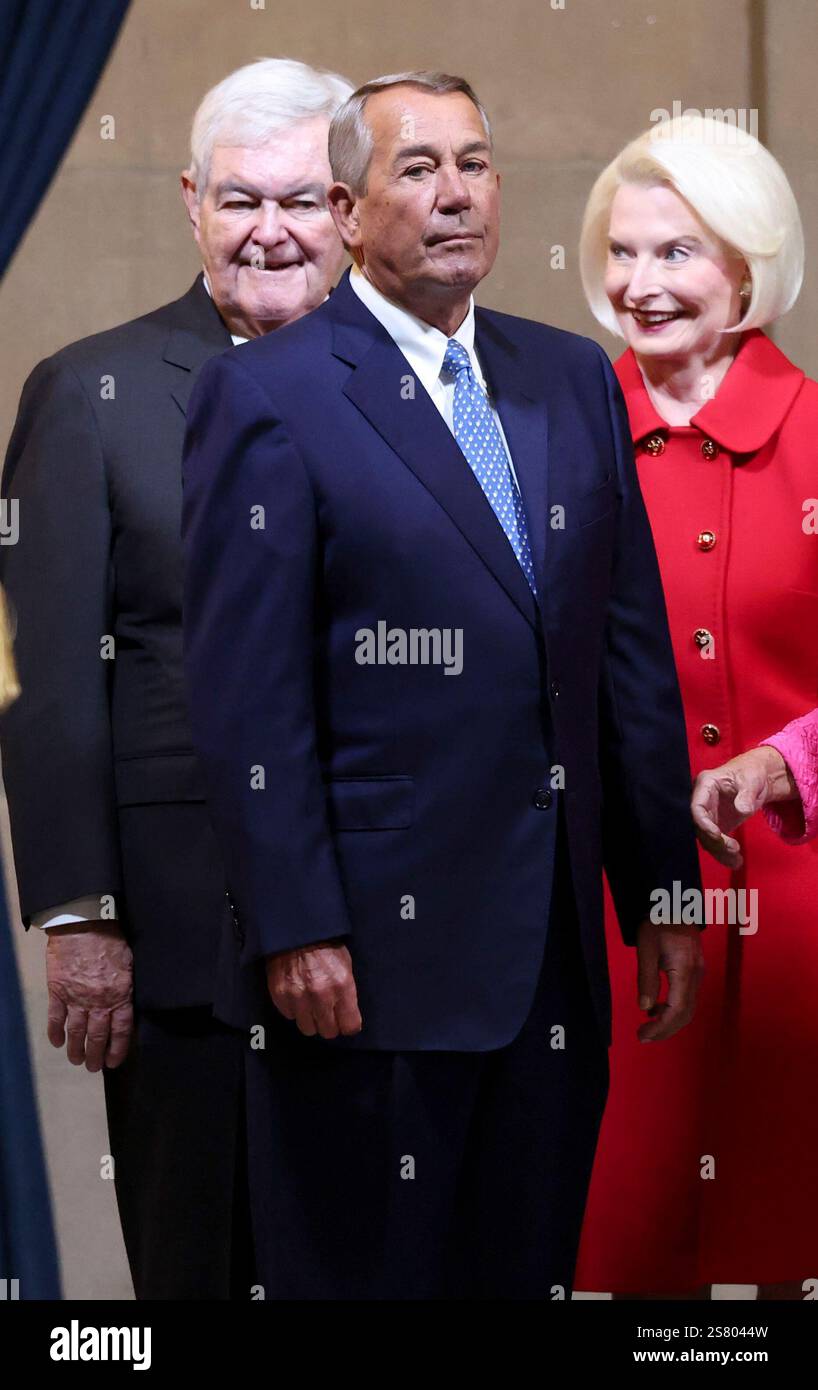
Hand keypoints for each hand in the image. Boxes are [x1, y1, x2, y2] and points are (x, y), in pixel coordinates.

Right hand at [46, 921, 133, 1070]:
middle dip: (96, 1055)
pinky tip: (57, 1043)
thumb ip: (127, 986)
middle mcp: (98, 1001)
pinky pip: (56, 1018)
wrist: (83, 924)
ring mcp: (76, 998)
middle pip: (98, 1035)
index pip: (121, 1030)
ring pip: (76, 1031)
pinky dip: (55, 1033)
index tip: (114, 1062)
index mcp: (120, 995)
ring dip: (76, 1049)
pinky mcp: (57, 991)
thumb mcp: (129, 963)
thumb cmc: (111, 939)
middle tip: (93, 1068)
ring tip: (77, 1061)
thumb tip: (127, 1004)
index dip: (117, 1049)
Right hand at [266, 941, 361, 1038]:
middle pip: (328, 1032)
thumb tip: (347, 1017)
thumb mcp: (346, 966)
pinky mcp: (281, 996)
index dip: (348, 1025)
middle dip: (330, 1025)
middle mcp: (321, 995)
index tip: (345, 1021)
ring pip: (308, 1029)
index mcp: (342, 986)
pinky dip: (294, 1010)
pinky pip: (290, 1016)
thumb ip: (347, 994)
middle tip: (327, 1013)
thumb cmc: (325, 947)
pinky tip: (297, 996)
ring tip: (311, 1005)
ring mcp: (299, 997)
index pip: (350, 1026)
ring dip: (311, 1020)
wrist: (296, 932)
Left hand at [635, 919, 703, 1041]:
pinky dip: (673, 1008)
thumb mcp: (646, 948)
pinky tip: (656, 1008)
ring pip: (688, 1008)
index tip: (643, 1035)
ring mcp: (698, 973)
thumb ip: (646, 979)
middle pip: (685, 1014)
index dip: (661, 1027)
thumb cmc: (657, 921)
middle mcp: (696, 975)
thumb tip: (645, 1007)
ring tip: (647, 1026)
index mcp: (685, 970)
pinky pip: (687, 997)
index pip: (677, 1010)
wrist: (674, 902)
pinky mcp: (695, 970)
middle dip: (665, 1029)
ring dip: (669, 1021)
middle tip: (643, 1036)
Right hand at [691, 746, 797, 868]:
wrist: (757, 777)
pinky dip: (725, 853)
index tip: (717, 835)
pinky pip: (716, 842)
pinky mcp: (716, 825)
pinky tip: (736, 862)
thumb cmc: (751, 773)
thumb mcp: (751, 780)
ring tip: (737, 861)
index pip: (696, 807)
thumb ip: (746, 794)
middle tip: (733, 849)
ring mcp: (708, 814)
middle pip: (700, 826)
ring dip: (720, 852)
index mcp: (705, 785)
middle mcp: (702, 801)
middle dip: (715, 841)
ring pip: (707, 838)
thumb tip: (742, 809)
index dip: (703, 823)